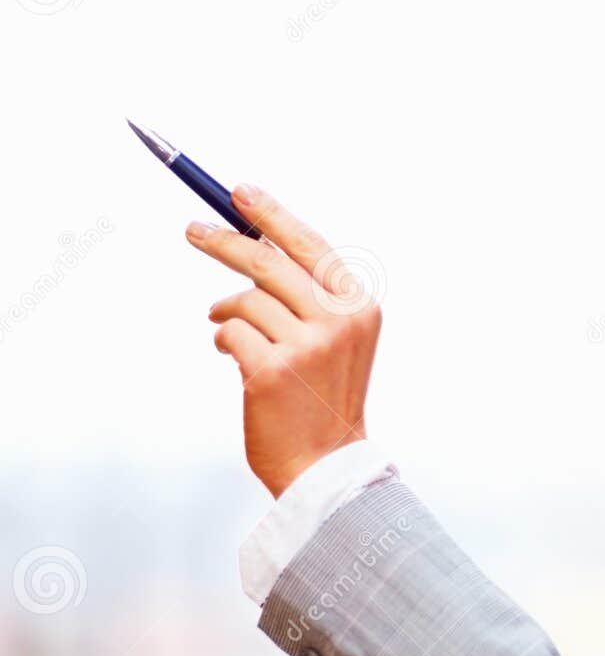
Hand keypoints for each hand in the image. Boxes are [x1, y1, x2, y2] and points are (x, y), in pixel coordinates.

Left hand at [187, 184, 380, 497]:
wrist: (325, 462)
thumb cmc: (322, 397)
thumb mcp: (336, 338)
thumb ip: (309, 295)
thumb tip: (254, 245)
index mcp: (360, 308)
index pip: (311, 246)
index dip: (272, 216)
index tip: (240, 193)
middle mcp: (339, 322)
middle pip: (268, 262)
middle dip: (225, 242)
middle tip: (194, 231)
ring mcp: (306, 346)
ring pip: (244, 301)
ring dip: (226, 313)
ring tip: (228, 330)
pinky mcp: (271, 370)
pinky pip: (229, 333)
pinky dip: (224, 341)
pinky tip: (236, 359)